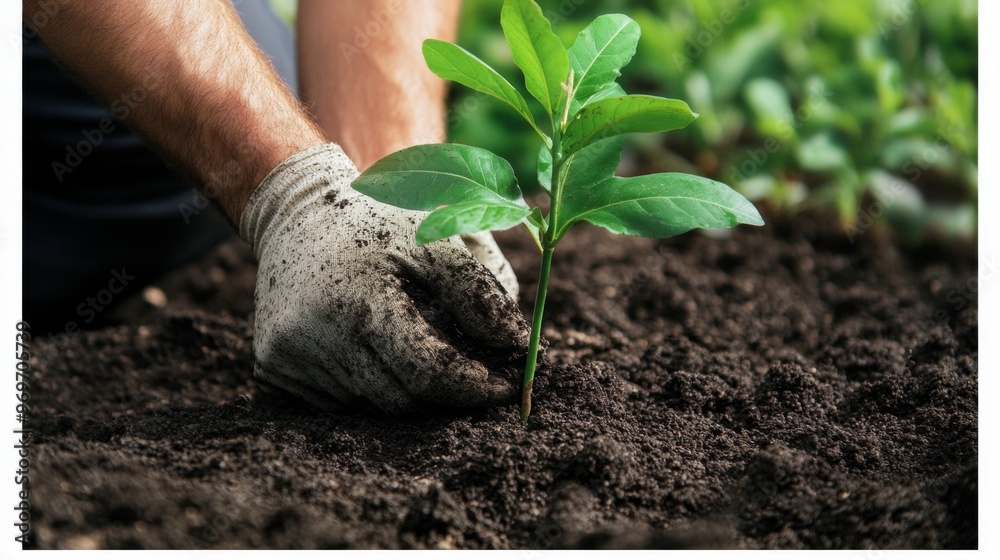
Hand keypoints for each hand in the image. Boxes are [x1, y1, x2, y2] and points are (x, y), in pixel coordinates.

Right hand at [240, 144, 528, 412]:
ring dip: (410, 389)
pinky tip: (377, 349)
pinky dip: (372, 385)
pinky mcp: (274, 366)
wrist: (295, 210)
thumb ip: (479, 292)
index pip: (429, 369)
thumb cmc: (378, 221)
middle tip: (484, 377)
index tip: (509, 384)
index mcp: (359, 298)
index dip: (475, 385)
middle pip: (403, 397)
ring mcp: (289, 355)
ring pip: (373, 403)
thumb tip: (519, 347)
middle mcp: (316, 334)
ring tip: (426, 349)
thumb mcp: (434, 239)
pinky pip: (341, 400)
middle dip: (450, 393)